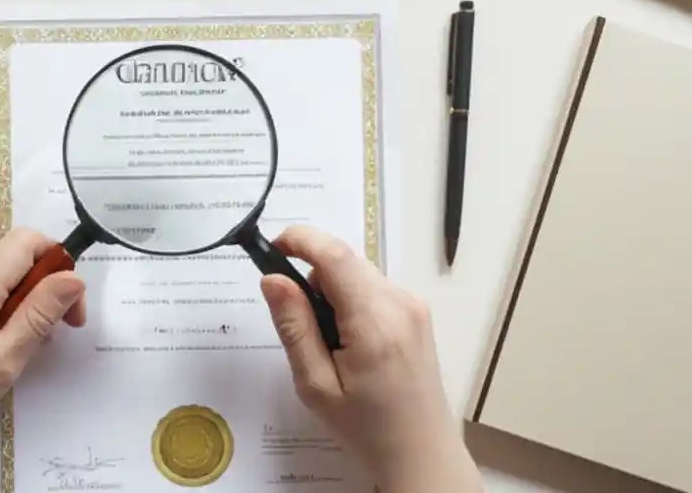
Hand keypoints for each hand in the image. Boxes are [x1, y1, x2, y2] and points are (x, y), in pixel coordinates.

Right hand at [260, 226, 481, 492]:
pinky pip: (374, 287)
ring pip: (358, 273)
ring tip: (329, 344)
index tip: (271, 247)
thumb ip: (294, 327)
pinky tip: (351, 343)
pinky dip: (352, 300)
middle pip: (345, 261)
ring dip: (333, 291)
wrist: (420, 453)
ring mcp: (413, 305)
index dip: (300, 239)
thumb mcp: (315, 385)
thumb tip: (272, 278)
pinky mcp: (417, 312)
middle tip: (300, 324)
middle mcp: (400, 303)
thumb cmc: (364, 427)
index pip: (335, 255)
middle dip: (313, 276)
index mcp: (374, 322)